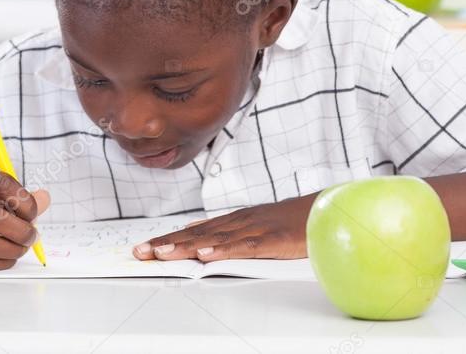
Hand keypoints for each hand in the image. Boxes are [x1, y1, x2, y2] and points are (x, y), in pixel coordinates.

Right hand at [0, 171, 50, 270]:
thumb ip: (18, 194)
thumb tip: (45, 198)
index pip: (1, 184)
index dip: (24, 200)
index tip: (34, 212)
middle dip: (21, 230)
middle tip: (32, 235)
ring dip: (13, 249)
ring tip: (23, 247)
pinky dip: (1, 262)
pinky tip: (9, 257)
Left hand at [132, 193, 317, 261]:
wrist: (326, 210)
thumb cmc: (294, 221)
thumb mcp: (258, 228)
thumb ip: (230, 234)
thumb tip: (199, 239)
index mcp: (235, 221)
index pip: (195, 231)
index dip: (169, 239)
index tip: (146, 247)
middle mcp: (239, 222)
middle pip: (196, 234)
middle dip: (167, 243)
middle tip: (139, 252)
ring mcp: (254, 229)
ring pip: (213, 240)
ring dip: (185, 246)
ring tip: (161, 252)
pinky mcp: (270, 240)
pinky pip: (243, 247)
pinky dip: (222, 250)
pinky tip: (204, 254)